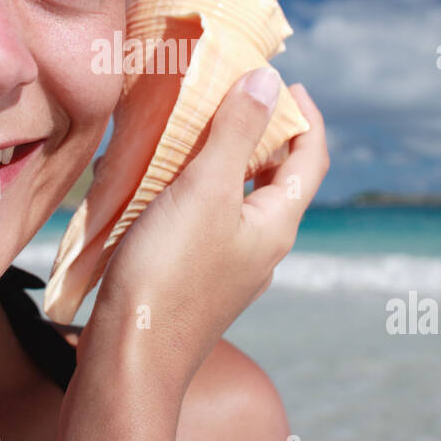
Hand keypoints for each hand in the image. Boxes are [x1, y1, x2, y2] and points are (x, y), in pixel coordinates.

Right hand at [78, 67, 328, 396]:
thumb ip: (237, 132)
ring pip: (232, 196)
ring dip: (214, 157)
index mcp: (276, 224)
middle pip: (272, 175)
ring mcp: (227, 264)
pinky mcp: (193, 276)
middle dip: (254, 130)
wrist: (128, 360)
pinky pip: (201, 218)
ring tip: (181, 126)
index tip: (283, 80)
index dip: (305, 115)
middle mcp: (260, 245)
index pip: (311, 158)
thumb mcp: (205, 191)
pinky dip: (186, 187)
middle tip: (224, 93)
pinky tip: (148, 178)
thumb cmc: (169, 274)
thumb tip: (269, 81)